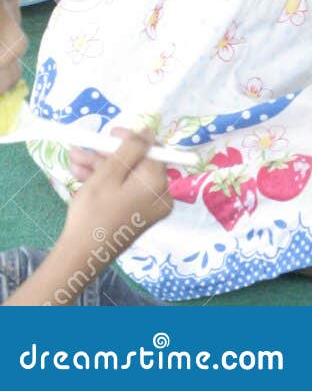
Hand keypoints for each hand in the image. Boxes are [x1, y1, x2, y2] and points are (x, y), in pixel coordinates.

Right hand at [62, 129, 172, 259]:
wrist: (79, 258)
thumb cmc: (94, 213)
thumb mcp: (110, 173)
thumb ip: (132, 148)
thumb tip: (149, 131)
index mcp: (159, 183)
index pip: (150, 150)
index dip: (129, 139)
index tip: (109, 134)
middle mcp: (159, 196)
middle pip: (135, 165)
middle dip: (107, 155)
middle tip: (84, 148)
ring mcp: (147, 210)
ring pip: (125, 179)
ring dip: (99, 168)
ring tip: (73, 160)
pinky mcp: (134, 218)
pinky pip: (122, 193)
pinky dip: (103, 184)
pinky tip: (79, 175)